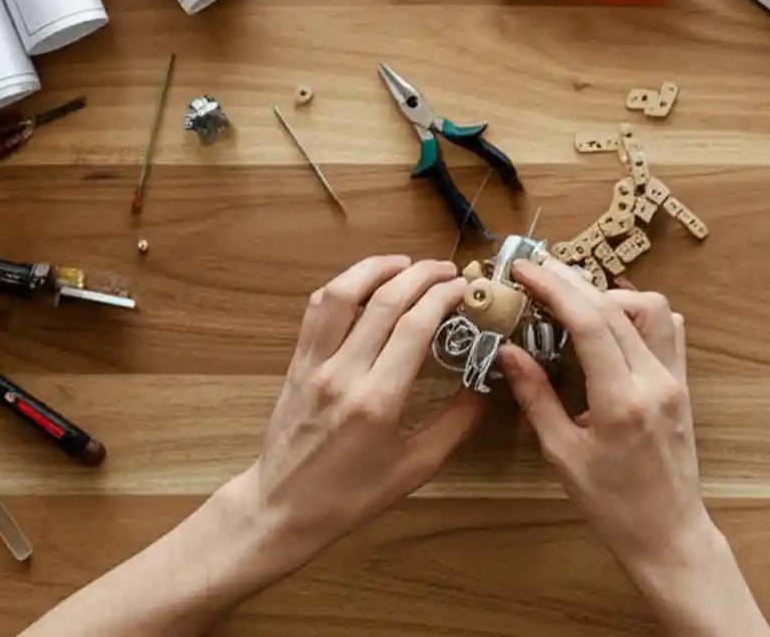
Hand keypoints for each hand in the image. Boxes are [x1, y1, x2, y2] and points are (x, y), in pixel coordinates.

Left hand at [239, 255, 484, 569]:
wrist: (285, 506)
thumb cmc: (353, 494)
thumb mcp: (418, 466)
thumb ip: (457, 421)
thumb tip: (484, 381)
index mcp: (378, 401)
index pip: (415, 326)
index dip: (444, 297)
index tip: (466, 289)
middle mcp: (343, 374)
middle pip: (385, 301)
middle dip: (422, 276)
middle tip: (448, 272)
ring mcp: (314, 364)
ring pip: (342, 293)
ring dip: (377, 268)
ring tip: (407, 264)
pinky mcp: (297, 362)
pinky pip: (317, 309)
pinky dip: (343, 285)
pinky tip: (366, 282)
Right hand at [502, 261, 769, 635]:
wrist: (668, 534)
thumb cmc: (613, 506)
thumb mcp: (562, 455)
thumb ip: (536, 397)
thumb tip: (509, 351)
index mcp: (621, 402)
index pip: (590, 322)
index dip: (555, 287)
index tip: (525, 270)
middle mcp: (655, 382)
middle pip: (617, 306)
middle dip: (572, 281)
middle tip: (537, 269)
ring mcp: (675, 380)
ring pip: (651, 308)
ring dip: (610, 295)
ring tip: (573, 301)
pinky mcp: (683, 383)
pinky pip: (668, 328)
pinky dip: (638, 313)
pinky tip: (610, 323)